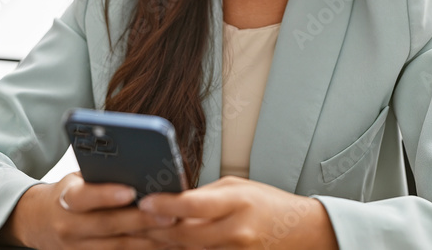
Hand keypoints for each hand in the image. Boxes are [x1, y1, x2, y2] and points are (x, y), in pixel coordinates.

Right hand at [0, 172, 179, 249]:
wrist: (39, 223)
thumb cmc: (68, 193)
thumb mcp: (77, 178)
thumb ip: (101, 175)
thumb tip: (140, 167)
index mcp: (66, 198)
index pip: (84, 197)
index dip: (106, 195)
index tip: (131, 191)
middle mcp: (70, 226)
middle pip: (108, 225)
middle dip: (141, 220)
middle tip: (169, 215)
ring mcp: (78, 247)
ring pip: (119, 246)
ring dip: (150, 241)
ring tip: (176, 232)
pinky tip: (166, 244)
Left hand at [137, 176, 337, 248]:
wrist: (301, 232)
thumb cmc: (268, 204)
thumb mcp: (237, 187)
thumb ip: (204, 196)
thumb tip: (170, 200)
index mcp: (237, 202)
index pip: (193, 204)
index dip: (164, 204)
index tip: (143, 201)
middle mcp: (236, 231)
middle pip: (184, 234)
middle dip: (154, 228)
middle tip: (130, 220)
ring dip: (162, 244)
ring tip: (139, 234)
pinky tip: (166, 245)